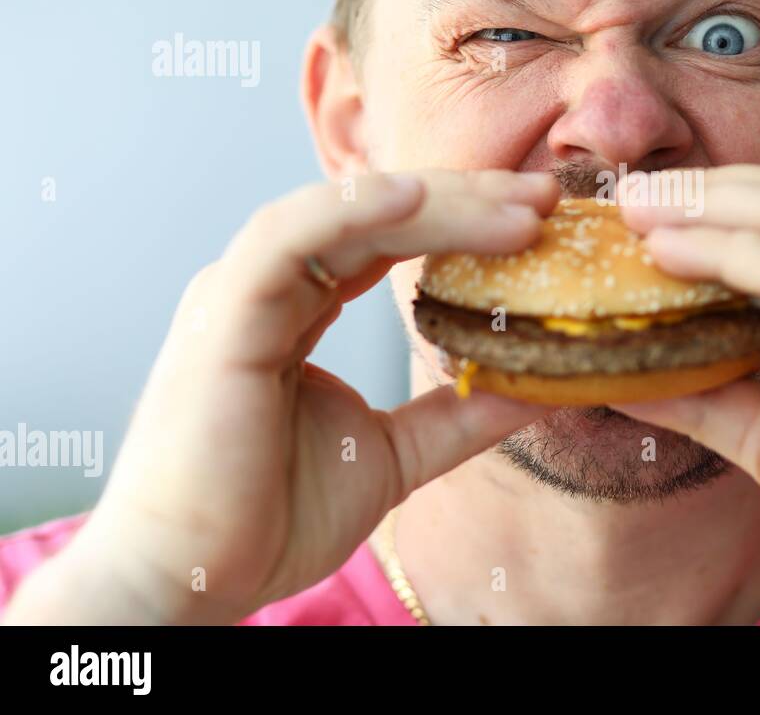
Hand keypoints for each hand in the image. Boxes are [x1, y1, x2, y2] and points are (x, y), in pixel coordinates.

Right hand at [6, 169, 558, 623]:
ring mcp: (241, 295)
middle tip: (547, 196)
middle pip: (378, 214)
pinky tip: (418, 200)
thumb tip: (539, 390)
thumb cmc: (271, 518)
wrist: (193, 584)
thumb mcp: (393, 455)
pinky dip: (351, 211)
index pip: (393, 239)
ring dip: (435, 201)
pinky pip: (287, 240)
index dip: (467, 220)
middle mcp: (270, 288)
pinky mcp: (221, 317)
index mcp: (299, 307)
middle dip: (468, 199)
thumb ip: (457, 415)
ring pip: (345, 214)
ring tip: (515, 205)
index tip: (544, 219)